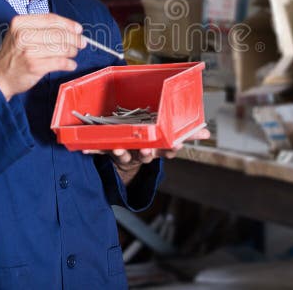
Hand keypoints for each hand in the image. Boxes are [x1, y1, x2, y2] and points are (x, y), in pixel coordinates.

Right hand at [0, 14, 84, 100]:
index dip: (68, 24)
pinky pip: (59, 62)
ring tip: (73, 54)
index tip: (79, 29)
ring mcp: (28, 51)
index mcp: (20, 23)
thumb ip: (41, 28)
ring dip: (72, 51)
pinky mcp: (34, 66)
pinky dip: (69, 64)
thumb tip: (71, 29)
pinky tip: (70, 65)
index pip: (50, 19)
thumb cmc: (13, 55)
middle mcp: (23, 35)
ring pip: (61, 48)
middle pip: (58, 33)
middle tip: (82, 43)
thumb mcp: (20, 34)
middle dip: (74, 39)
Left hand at [82, 128, 210, 183]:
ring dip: (120, 152)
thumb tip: (207, 133)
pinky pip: (101, 150)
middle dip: (146, 153)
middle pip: (146, 154)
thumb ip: (186, 133)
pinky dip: (93, 149)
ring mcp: (126, 153)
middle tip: (146, 150)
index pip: (168, 149)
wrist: (128, 160)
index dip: (171, 149)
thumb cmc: (150, 143)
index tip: (175, 147)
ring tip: (117, 148)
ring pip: (124, 154)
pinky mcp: (110, 151)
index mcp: (157, 148)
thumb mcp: (168, 138)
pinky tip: (84, 148)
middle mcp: (141, 153)